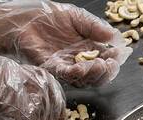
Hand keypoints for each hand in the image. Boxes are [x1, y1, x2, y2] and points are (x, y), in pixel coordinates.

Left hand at [0, 0, 130, 86]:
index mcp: (87, 48)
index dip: (113, 59)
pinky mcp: (53, 69)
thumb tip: (115, 37)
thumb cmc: (49, 16)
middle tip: (110, 63)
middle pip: (98, 74)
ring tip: (99, 65)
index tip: (118, 53)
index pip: (105, 59)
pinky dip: (75, 74)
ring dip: (94, 74)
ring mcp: (66, 67)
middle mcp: (79, 61)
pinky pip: (66, 76)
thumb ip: (95, 27)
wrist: (24, 18)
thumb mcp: (78, 17)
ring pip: (85, 79)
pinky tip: (81, 68)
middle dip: (107, 70)